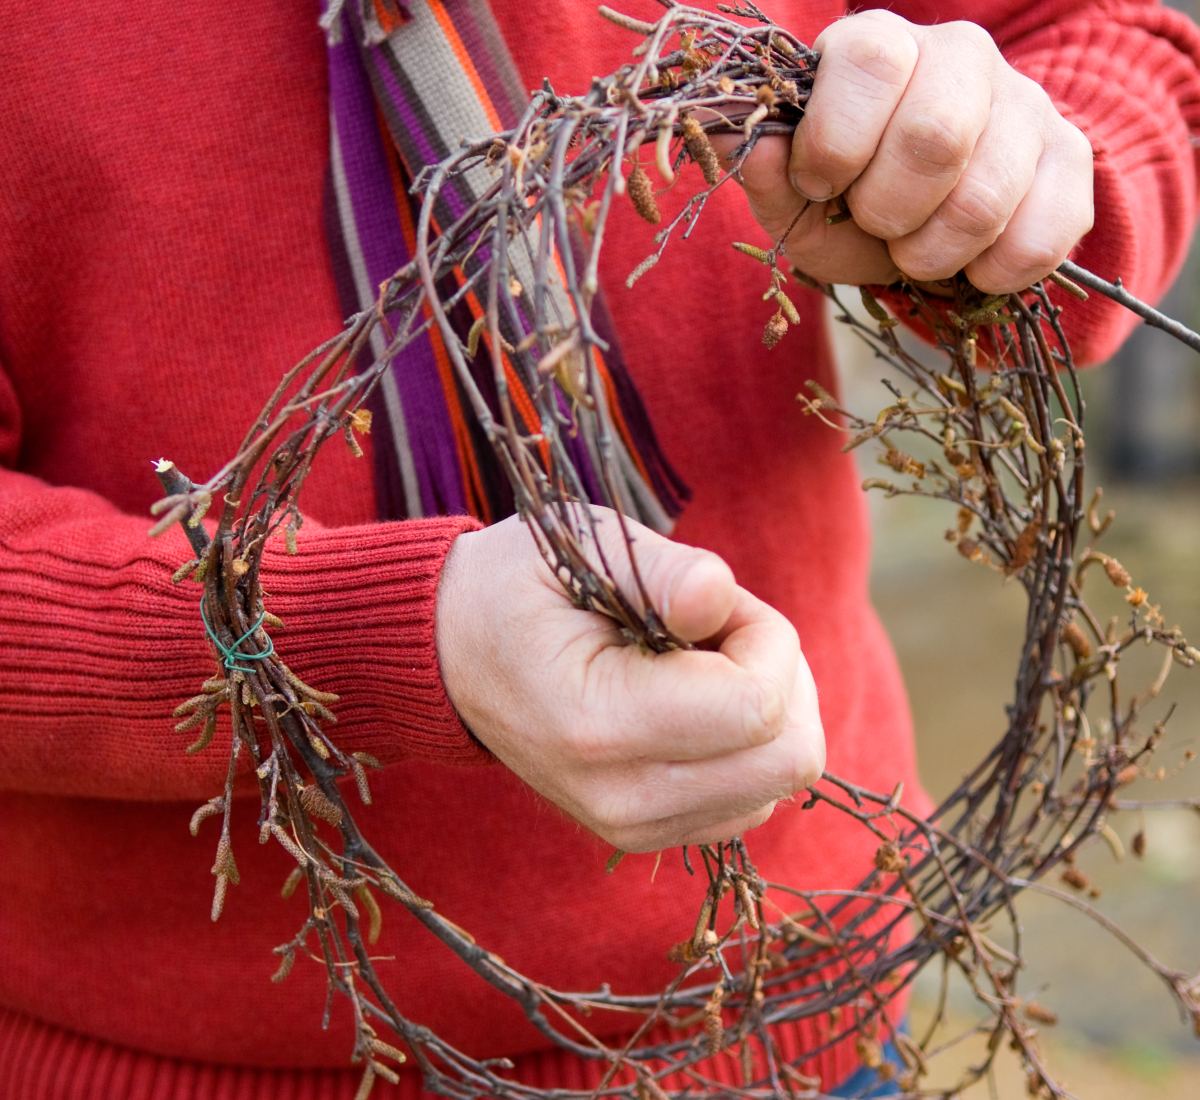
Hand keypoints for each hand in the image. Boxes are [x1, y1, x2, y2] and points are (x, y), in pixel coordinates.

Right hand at [435, 511, 824, 852]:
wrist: (455, 654)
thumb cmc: (520, 588)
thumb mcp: (582, 548)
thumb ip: (663, 571)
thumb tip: (720, 597)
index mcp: (599, 724)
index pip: (757, 708)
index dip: (766, 637)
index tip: (714, 604)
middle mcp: (622, 797)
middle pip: (788, 760)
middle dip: (779, 675)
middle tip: (717, 630)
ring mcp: (633, 826)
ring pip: (780, 784)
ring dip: (765, 710)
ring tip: (697, 665)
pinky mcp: (646, 834)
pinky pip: (751, 801)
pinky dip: (746, 746)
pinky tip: (696, 703)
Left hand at [718, 11, 1093, 292]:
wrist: (930, 227)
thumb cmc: (852, 205)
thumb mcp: (796, 198)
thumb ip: (768, 175)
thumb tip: (752, 147)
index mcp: (882, 49)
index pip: (870, 61)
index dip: (836, 143)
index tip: (821, 185)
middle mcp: (962, 58)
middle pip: (935, 136)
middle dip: (887, 210)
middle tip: (875, 223)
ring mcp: (1027, 106)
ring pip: (984, 199)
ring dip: (932, 253)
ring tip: (915, 249)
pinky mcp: (1071, 163)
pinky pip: (1038, 238)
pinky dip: (989, 274)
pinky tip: (968, 263)